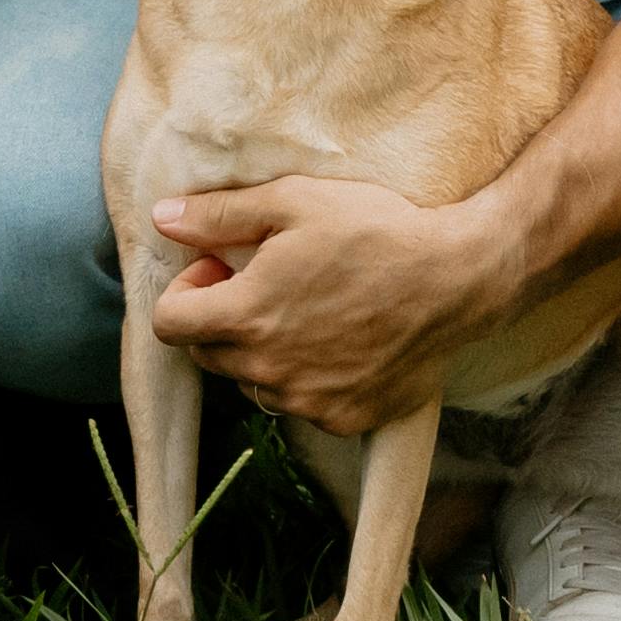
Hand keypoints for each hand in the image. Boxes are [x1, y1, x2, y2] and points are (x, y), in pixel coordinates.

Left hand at [138, 175, 541, 437]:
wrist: (459, 278)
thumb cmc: (376, 231)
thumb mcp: (292, 201)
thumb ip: (219, 215)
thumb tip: (161, 219)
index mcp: (246, 316)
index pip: (167, 325)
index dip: (185, 293)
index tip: (218, 271)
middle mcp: (269, 370)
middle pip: (207, 354)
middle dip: (221, 319)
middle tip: (265, 282)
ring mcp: (308, 401)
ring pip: (254, 382)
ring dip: (263, 351)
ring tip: (309, 310)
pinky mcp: (345, 419)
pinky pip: (302, 404)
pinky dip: (309, 378)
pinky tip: (342, 340)